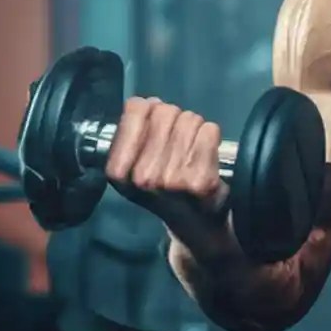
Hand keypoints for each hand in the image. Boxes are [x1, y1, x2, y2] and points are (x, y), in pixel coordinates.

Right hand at [105, 97, 232, 246]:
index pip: (137, 108)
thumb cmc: (166, 189)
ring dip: (194, 130)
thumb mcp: (135, 163)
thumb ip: (135, 130)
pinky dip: (211, 136)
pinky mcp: (200, 181)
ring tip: (192, 152)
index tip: (157, 129)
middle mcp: (142, 176)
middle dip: (175, 120)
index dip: (152, 111)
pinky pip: (209, 131)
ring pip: (189, 119)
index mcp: (118, 171)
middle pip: (166, 111)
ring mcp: (171, 180)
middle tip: (179, 144)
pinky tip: (206, 157)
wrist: (196, 227)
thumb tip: (147, 103)